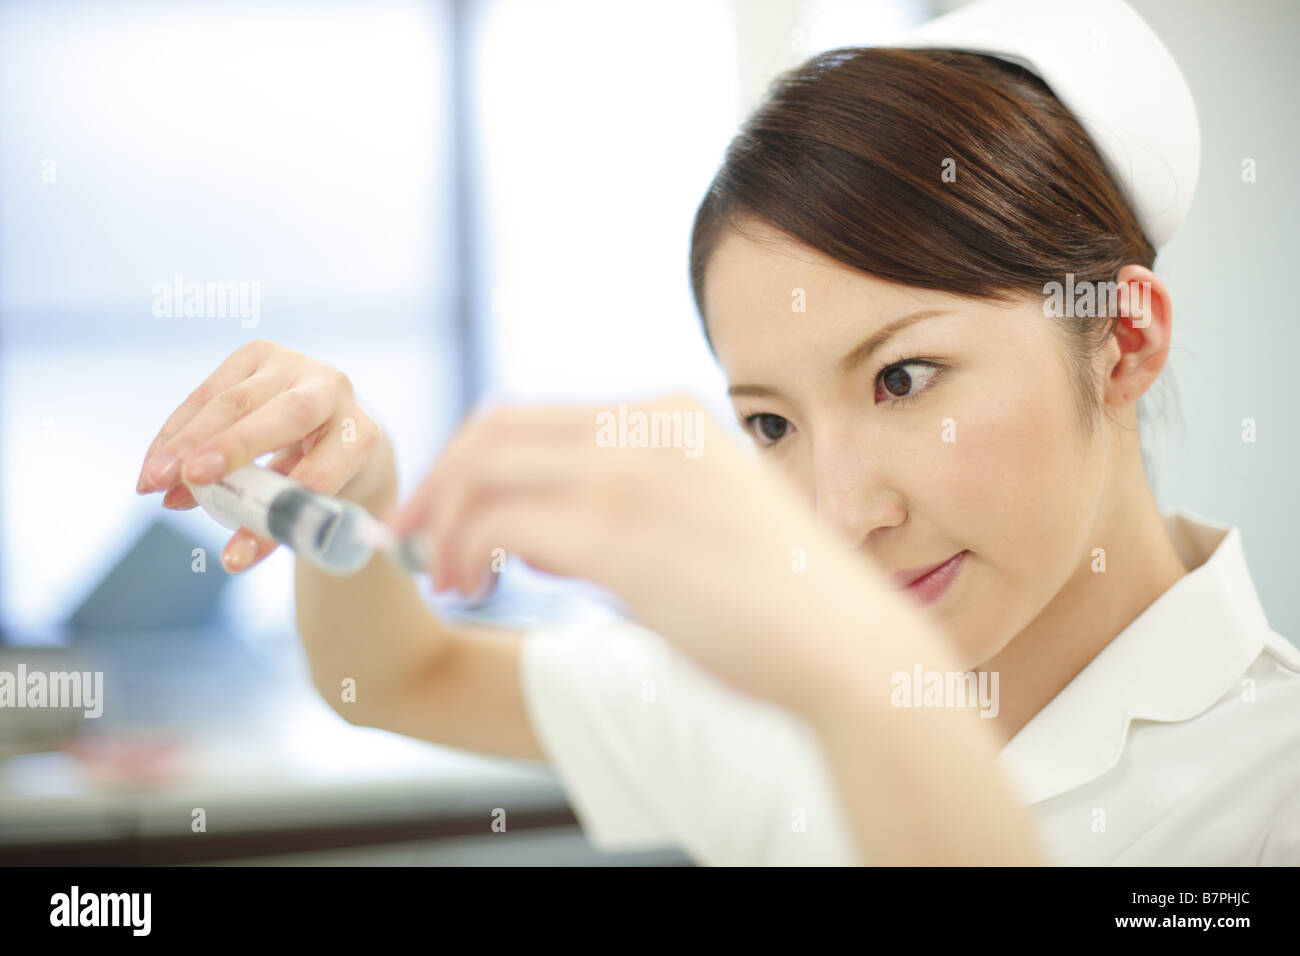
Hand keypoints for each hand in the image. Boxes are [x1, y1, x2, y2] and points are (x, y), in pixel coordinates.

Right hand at [136, 340, 393, 572]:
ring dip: (186, 442)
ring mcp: (297, 365)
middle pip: (288, 416)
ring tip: (151, 482)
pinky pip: (209, 392)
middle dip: (235, 447)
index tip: (235, 556)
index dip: (276, 514)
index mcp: (362, 435)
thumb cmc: (324, 474)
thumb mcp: (314, 502)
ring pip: (236, 401)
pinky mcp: (259, 353)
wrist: (333, 424)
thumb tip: (233, 556)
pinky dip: (178, 430)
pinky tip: (155, 463)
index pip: (322, 477)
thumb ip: (280, 521)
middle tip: (188, 480)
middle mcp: (335, 390)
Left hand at [389, 393, 928, 717]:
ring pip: (486, 469)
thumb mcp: (696, 522)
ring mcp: (633, 474)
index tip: (439, 510)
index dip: (470, 460)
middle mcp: (646, 428)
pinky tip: (469, 586)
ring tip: (443, 577)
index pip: (533, 414)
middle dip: (437, 483)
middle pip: (497, 427)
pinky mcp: (619, 535)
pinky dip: (464, 549)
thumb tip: (520, 532)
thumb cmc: (774, 601)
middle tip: (406, 536)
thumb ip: (615, 510)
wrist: (844, 645)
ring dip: (442, 522)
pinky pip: (501, 523)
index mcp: (668, 416)